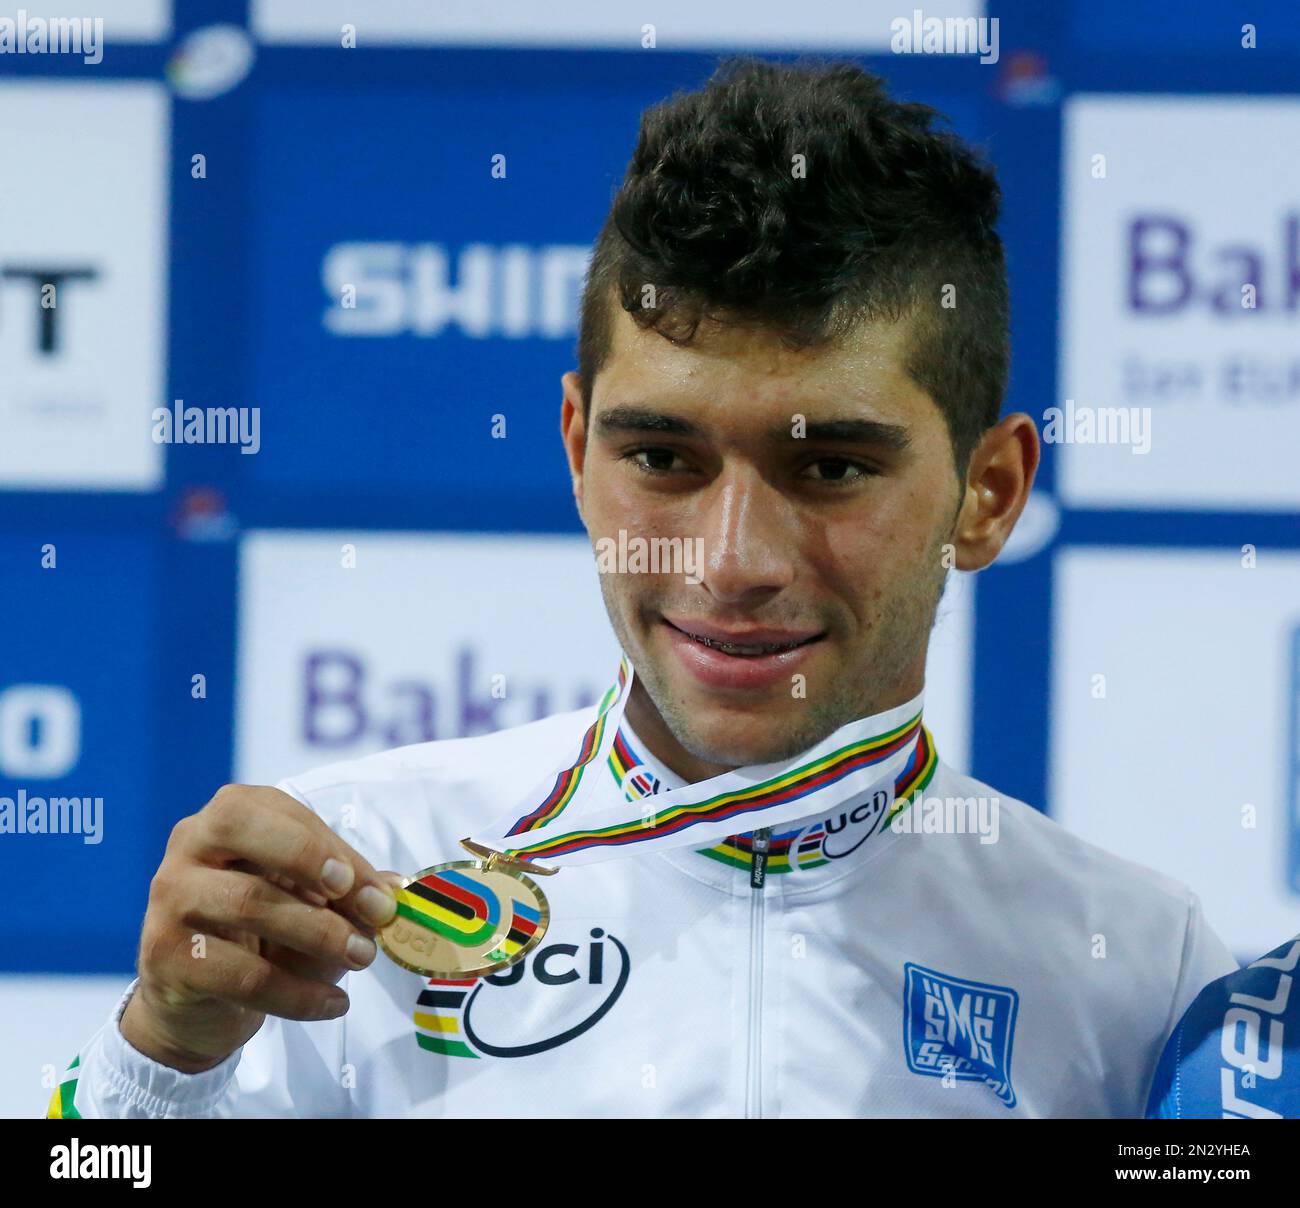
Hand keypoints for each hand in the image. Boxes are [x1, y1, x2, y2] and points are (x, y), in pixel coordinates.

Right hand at [120, 784, 399, 1072]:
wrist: (197, 1004)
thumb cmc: (262, 933)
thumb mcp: (309, 901)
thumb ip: (349, 889)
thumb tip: (393, 889)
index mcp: (228, 817)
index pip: (280, 811)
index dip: (333, 846)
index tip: (378, 890)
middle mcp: (189, 847)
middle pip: (240, 827)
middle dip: (308, 857)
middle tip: (359, 898)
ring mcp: (170, 900)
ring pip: (248, 902)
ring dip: (320, 932)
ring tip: (362, 956)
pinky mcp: (165, 957)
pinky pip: (243, 975)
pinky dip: (298, 992)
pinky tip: (334, 1002)